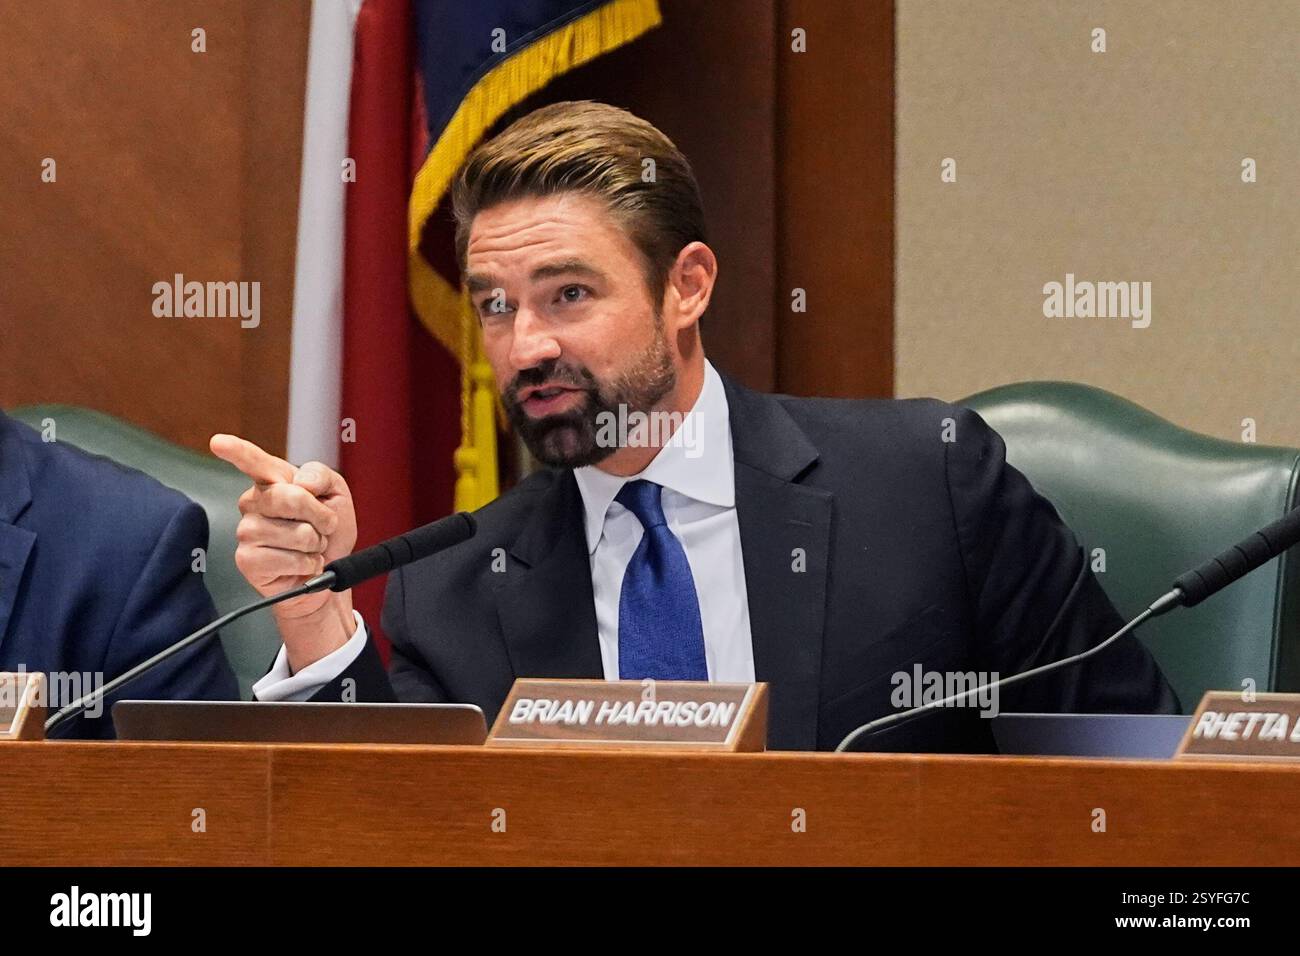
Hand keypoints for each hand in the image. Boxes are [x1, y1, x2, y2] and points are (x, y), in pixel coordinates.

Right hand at [210, 434, 357, 671]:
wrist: (330, 570)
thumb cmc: (329, 532)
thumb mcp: (337, 495)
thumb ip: (322, 476)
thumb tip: (302, 482)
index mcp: (273, 482)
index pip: (254, 462)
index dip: (237, 451)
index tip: (219, 442)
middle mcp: (254, 503)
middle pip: (291, 498)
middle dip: (321, 516)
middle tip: (324, 527)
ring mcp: (247, 531)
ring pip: (297, 533)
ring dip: (315, 544)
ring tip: (309, 548)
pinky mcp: (248, 560)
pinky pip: (290, 558)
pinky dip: (307, 564)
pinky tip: (302, 564)